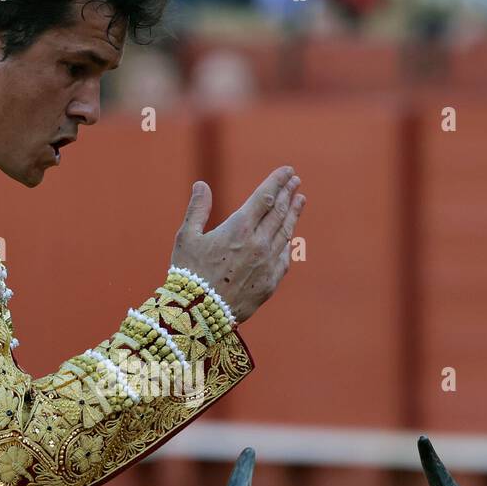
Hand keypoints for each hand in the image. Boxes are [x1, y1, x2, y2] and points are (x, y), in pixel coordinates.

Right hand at [171, 166, 305, 324]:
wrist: (197, 315)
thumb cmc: (188, 273)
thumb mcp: (186, 237)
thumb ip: (197, 209)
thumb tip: (201, 185)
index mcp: (239, 228)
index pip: (265, 197)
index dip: (277, 181)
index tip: (288, 170)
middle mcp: (258, 244)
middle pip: (279, 213)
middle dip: (288, 194)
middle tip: (296, 181)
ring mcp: (267, 265)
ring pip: (285, 234)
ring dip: (293, 215)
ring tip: (300, 200)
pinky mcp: (269, 284)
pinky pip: (283, 259)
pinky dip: (287, 244)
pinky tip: (289, 238)